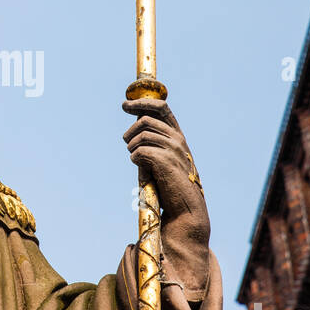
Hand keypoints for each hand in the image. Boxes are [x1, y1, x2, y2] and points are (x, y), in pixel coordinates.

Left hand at [121, 98, 209, 240]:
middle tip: (126, 143)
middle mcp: (177, 138)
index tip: (124, 105)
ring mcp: (173, 149)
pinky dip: (134, 158)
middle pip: (144, 121)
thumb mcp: (166, 158)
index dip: (141, 102)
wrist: (185, 207)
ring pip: (140, 136)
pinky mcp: (165, 161)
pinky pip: (139, 152)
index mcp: (178, 135)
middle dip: (130, 132)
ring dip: (131, 147)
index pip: (161, 107)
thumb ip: (156, 141)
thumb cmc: (172, 184)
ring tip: (135, 159)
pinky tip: (139, 166)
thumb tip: (136, 127)